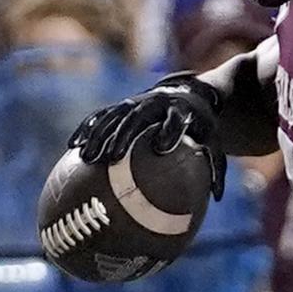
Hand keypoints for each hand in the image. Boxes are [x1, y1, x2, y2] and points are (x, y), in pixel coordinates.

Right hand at [71, 75, 227, 199]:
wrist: (189, 93)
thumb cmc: (201, 128)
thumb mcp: (214, 144)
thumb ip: (215, 167)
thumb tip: (218, 198)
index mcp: (180, 111)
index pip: (174, 119)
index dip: (169, 130)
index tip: (162, 147)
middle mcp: (155, 103)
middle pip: (136, 118)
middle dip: (123, 136)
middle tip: (112, 158)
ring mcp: (135, 102)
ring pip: (112, 116)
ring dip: (98, 135)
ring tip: (85, 157)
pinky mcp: (122, 105)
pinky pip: (101, 116)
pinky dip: (88, 128)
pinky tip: (73, 146)